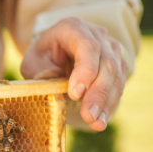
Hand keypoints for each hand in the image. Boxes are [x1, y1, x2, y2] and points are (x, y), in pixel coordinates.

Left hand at [20, 17, 128, 131]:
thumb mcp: (33, 61)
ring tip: (96, 123)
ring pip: (116, 75)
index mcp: (74, 28)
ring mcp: (111, 49)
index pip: (87, 47)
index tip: (75, 94)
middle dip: (98, 93)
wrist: (58, 52)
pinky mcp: (118, 64)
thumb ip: (39, 70)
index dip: (85, 71)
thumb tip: (55, 79)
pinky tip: (101, 120)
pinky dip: (110, 104)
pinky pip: (119, 84)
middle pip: (106, 63)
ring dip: (106, 102)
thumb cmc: (44, 57)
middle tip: (88, 116)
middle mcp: (97, 35)